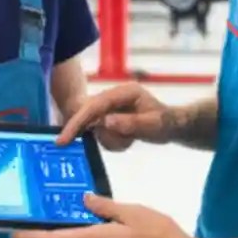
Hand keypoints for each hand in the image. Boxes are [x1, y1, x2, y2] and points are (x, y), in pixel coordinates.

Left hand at [12, 194, 197, 237]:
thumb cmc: (158, 235)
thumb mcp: (132, 212)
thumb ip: (106, 206)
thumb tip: (84, 199)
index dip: (33, 237)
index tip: (14, 233)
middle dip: (54, 226)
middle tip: (42, 206)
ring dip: (75, 227)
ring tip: (70, 204)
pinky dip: (91, 232)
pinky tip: (98, 218)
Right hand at [57, 83, 171, 150]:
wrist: (173, 126)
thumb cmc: (166, 123)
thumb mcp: (153, 125)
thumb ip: (131, 123)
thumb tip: (105, 121)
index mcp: (124, 92)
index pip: (96, 105)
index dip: (79, 120)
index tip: (65, 137)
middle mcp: (115, 96)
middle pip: (89, 112)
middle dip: (83, 129)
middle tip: (64, 144)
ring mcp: (112, 106)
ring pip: (96, 126)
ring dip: (109, 139)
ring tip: (129, 140)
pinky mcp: (111, 116)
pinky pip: (102, 132)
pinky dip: (112, 141)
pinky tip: (128, 140)